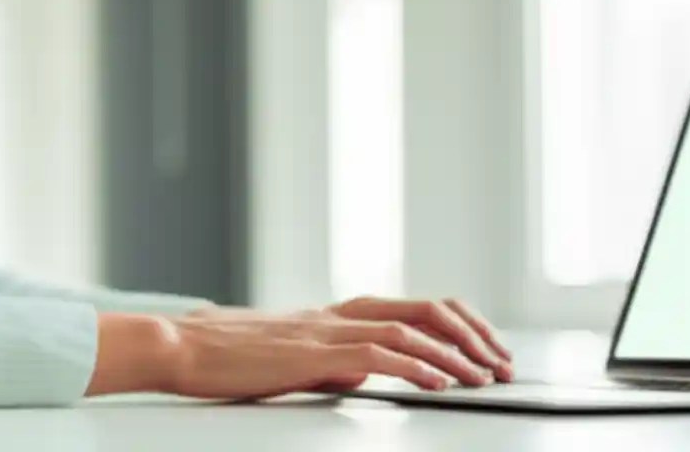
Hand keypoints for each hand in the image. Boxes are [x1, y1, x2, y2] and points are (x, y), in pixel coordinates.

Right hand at [85, 297, 512, 399]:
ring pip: (411, 329)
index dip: (461, 325)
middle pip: (428, 309)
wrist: (186, 345)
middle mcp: (343, 313)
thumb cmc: (232, 355)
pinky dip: (416, 367)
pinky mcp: (315, 353)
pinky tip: (440, 382)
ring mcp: (330, 330)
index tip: (488, 349)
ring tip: (484, 376)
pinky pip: (378, 355)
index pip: (419, 307)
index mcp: (341, 312)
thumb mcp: (297, 356)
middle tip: (502, 363)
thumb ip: (336, 360)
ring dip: (455, 354)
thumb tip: (367, 375)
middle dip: (473, 336)